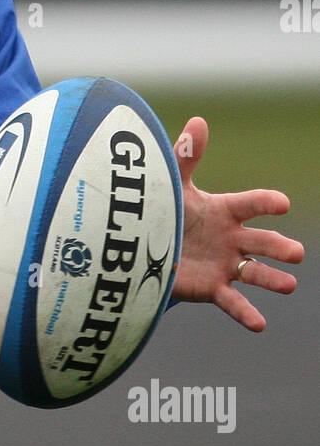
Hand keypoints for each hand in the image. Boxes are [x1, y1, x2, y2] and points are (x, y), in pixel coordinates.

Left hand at [171, 116, 304, 330]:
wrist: (148, 246)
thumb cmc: (169, 211)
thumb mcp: (174, 185)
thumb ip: (186, 157)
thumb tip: (197, 121)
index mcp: (225, 211)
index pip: (250, 204)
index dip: (265, 203)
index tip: (281, 204)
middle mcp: (232, 239)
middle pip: (262, 241)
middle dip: (279, 246)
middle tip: (296, 253)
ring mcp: (225, 265)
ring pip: (255, 273)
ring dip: (273, 279)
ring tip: (290, 284)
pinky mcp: (213, 288)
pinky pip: (233, 302)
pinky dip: (246, 313)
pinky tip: (261, 324)